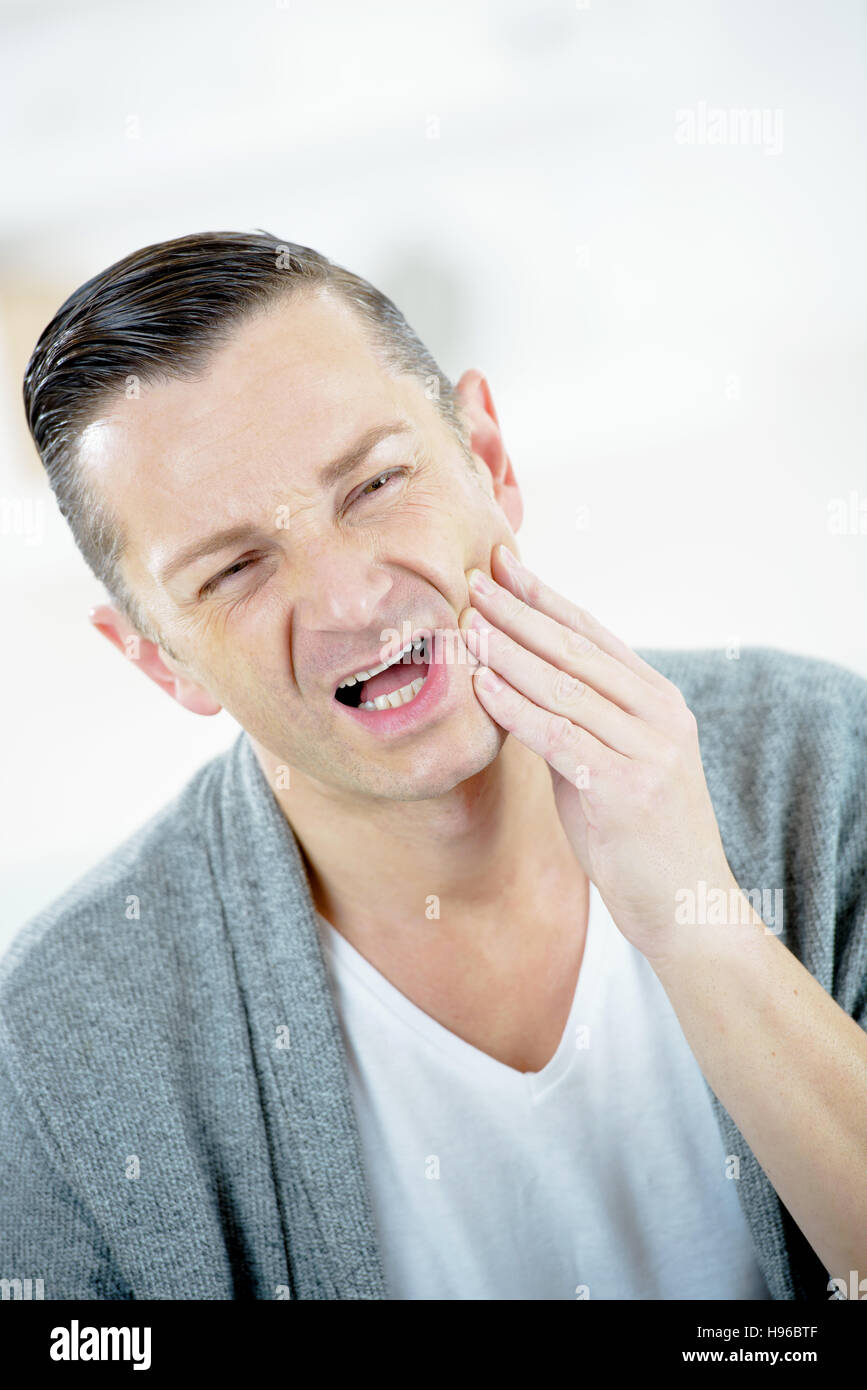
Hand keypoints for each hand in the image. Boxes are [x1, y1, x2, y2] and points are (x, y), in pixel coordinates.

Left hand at [459, 544, 736, 963]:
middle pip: (576, 651)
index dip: (545, 597)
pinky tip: (482, 684)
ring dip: (509, 653)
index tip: (504, 565)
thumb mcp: (612, 763)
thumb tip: (518, 684)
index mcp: (658, 700)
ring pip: (564, 687)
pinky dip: (516, 708)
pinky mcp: (625, 787)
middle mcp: (658, 714)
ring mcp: (647, 748)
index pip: (593, 635)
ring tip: (467, 624)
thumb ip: (578, 721)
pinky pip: (558, 736)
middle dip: (520, 613)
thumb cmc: (639, 837)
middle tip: (474, 580)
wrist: (687, 909)